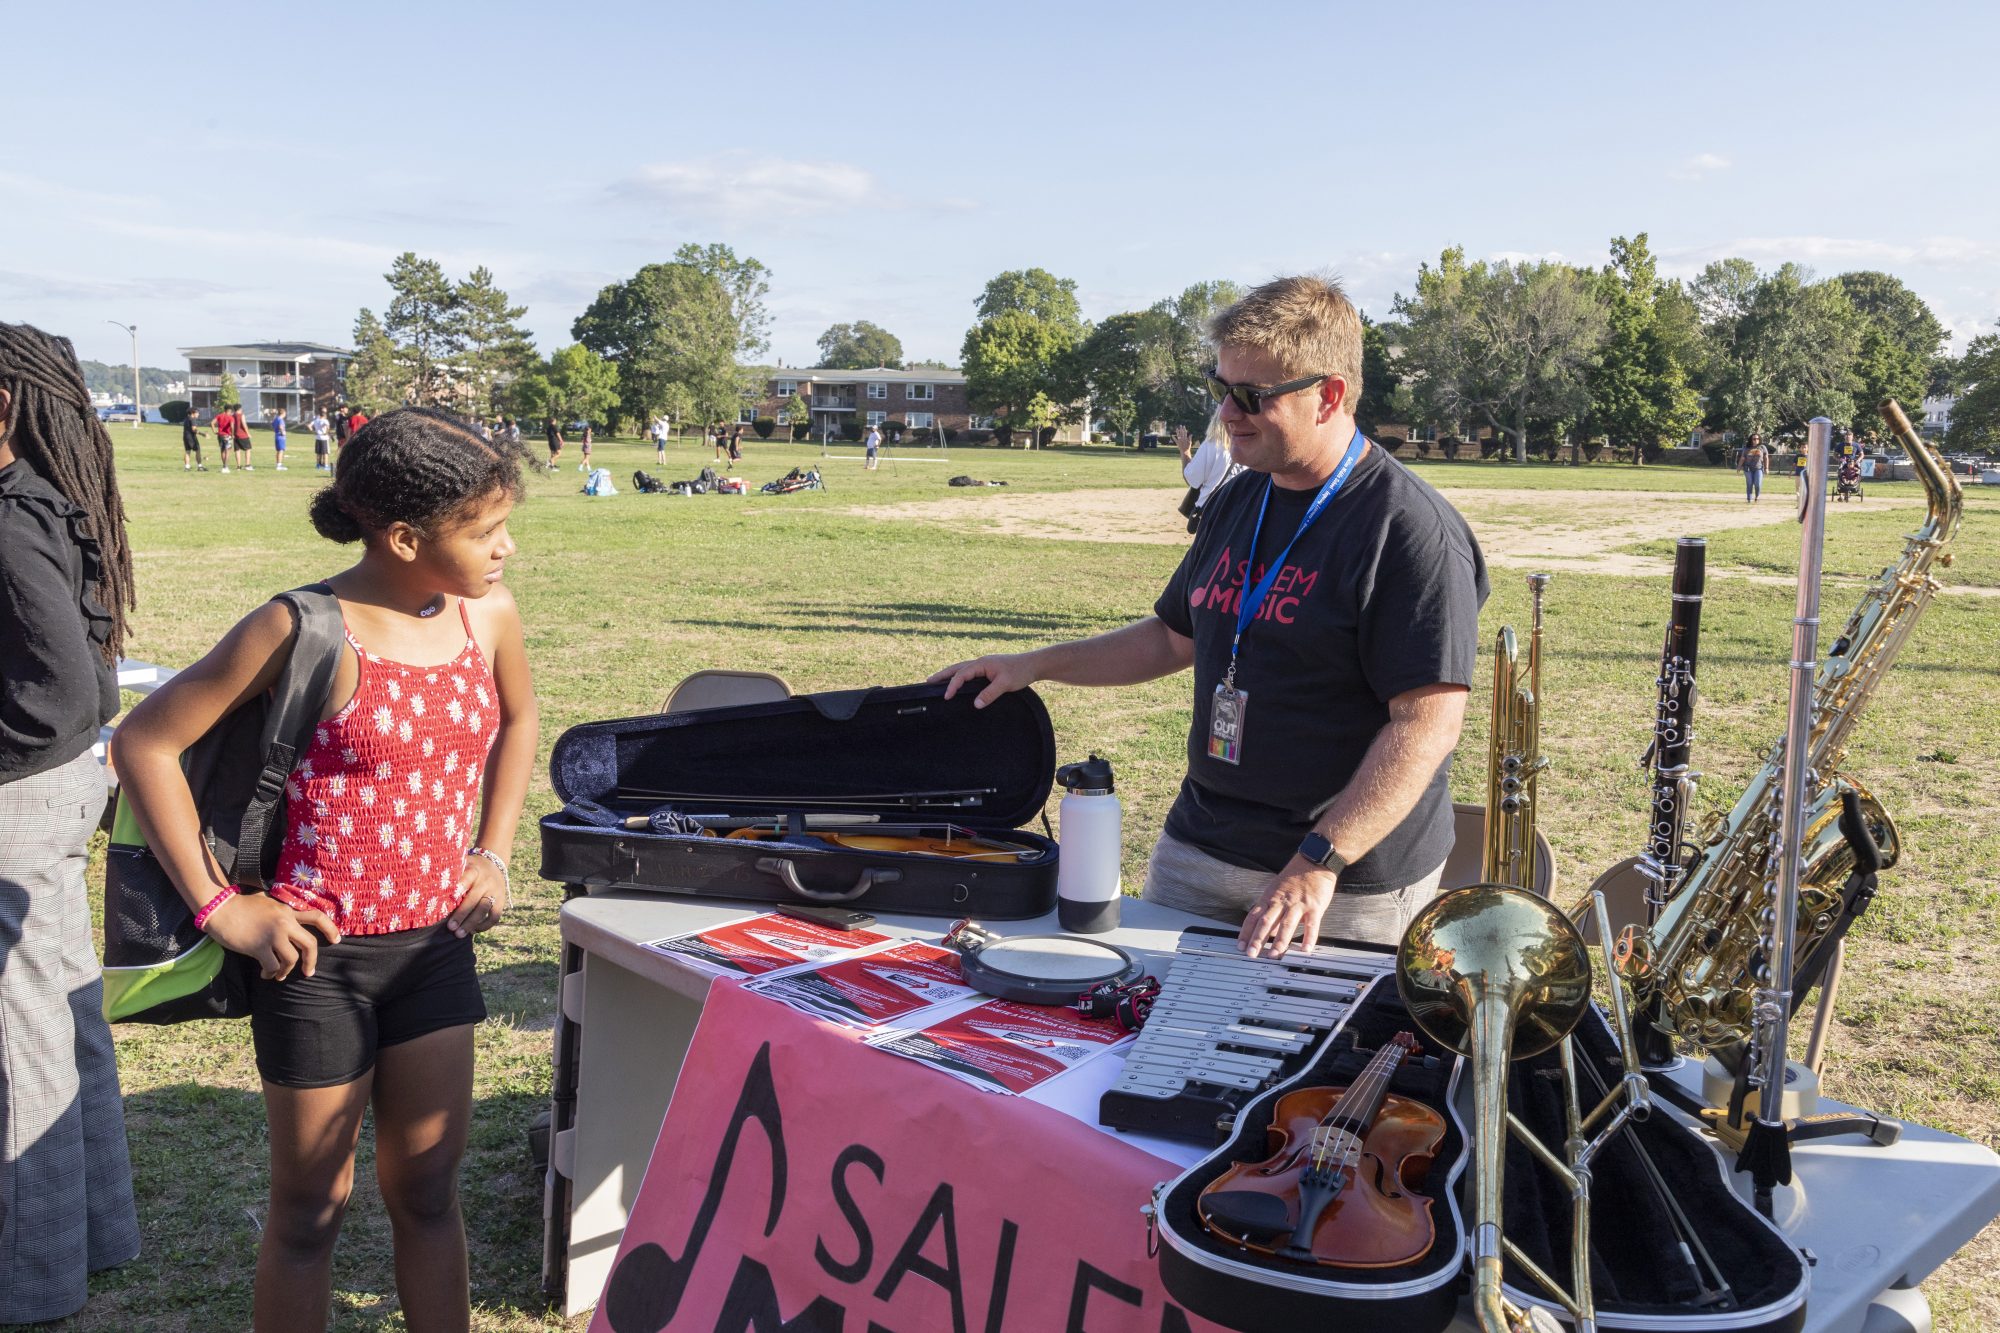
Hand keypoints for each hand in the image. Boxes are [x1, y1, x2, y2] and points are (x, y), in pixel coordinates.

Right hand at [205, 893, 339, 980]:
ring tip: (279, 975)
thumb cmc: (240, 905)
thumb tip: (289, 917)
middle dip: (311, 961)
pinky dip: (271, 973)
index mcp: (288, 911)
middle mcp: (285, 923)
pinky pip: (272, 966)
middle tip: (309, 972)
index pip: (316, 917)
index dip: (331, 929)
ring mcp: (273, 935)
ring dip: (286, 971)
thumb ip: (280, 911)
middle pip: (309, 944)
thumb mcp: (267, 902)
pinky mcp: (258, 947)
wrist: (220, 909)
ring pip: (291, 959)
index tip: (337, 940)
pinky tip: (265, 974)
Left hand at [447, 852, 508, 937]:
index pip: (468, 877)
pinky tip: (472, 931)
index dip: (460, 887)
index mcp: (474, 870)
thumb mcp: (463, 864)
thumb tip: (429, 884)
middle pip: (474, 898)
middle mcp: (486, 881)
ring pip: (484, 909)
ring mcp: (495, 892)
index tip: (451, 897)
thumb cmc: (470, 868)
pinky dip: (484, 926)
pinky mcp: (501, 902)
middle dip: (462, 914)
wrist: (494, 865)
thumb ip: (452, 873)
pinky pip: (494, 916)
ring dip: (471, 923)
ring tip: (459, 934)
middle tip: (450, 927)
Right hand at [928, 651, 1040, 708]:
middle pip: (957, 668)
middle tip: (928, 681)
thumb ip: (990, 694)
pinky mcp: (988, 669)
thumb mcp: (1005, 684)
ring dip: (949, 674)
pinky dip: (960, 676)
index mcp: (982, 664)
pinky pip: (969, 672)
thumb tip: (975, 704)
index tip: (946, 696)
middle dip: (942, 675)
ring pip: (962, 669)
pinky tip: (958, 682)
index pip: (962, 674)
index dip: (952, 685)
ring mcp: (984, 665)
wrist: (1033, 665)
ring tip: (937, 681)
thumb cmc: (1020, 672)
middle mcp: (980, 662)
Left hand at [1237, 858, 1338, 958]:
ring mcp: (1298, 904)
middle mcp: (1281, 901)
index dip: (1246, 932)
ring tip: (1275, 954)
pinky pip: (1311, 925)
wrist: (1314, 861)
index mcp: (1270, 897)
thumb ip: (1271, 911)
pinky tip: (1305, 949)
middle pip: (1266, 921)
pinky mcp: (1315, 906)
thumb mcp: (1277, 890)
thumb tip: (1267, 932)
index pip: (1253, 917)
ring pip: (1286, 924)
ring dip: (1280, 941)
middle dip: (1258, 939)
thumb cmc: (1295, 877)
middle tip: (1251, 953)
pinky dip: (1308, 938)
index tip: (1240, 945)